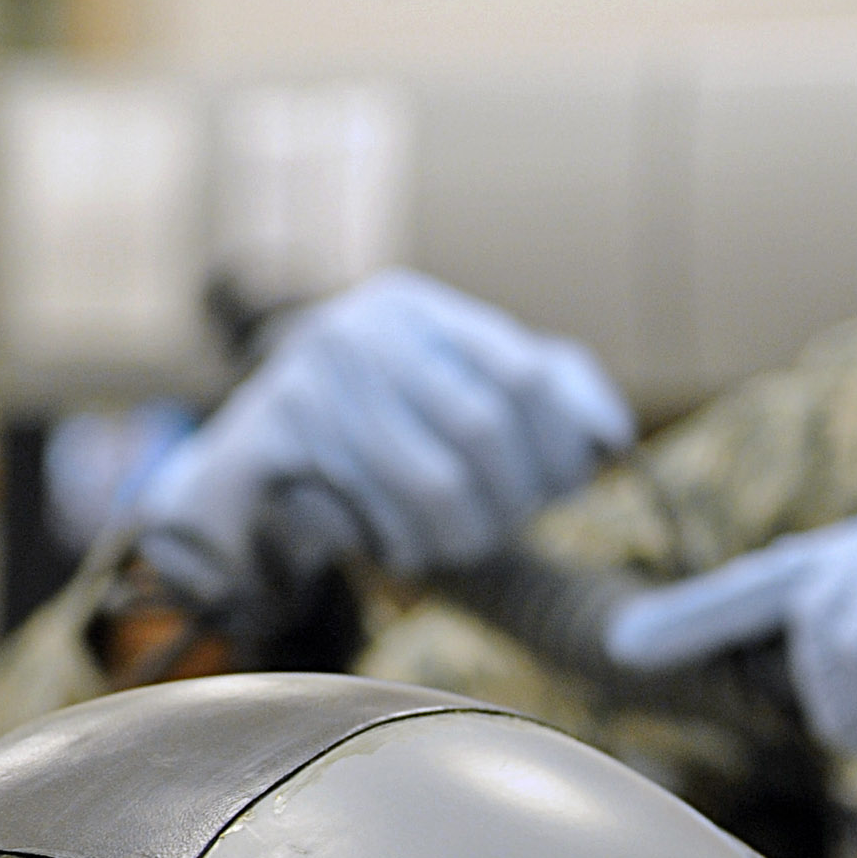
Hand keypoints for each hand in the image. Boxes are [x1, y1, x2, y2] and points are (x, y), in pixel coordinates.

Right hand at [133, 272, 634, 619]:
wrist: (248, 467)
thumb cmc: (378, 431)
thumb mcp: (459, 390)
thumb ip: (547, 393)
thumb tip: (608, 434)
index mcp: (412, 308)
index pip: (522, 373)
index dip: (559, 444)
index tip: (565, 487)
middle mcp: (355, 334)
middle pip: (480, 429)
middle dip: (512, 498)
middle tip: (508, 526)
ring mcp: (305, 387)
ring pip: (431, 485)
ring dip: (463, 535)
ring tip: (459, 544)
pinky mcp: (270, 452)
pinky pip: (373, 519)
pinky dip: (404, 549)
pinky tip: (404, 548)